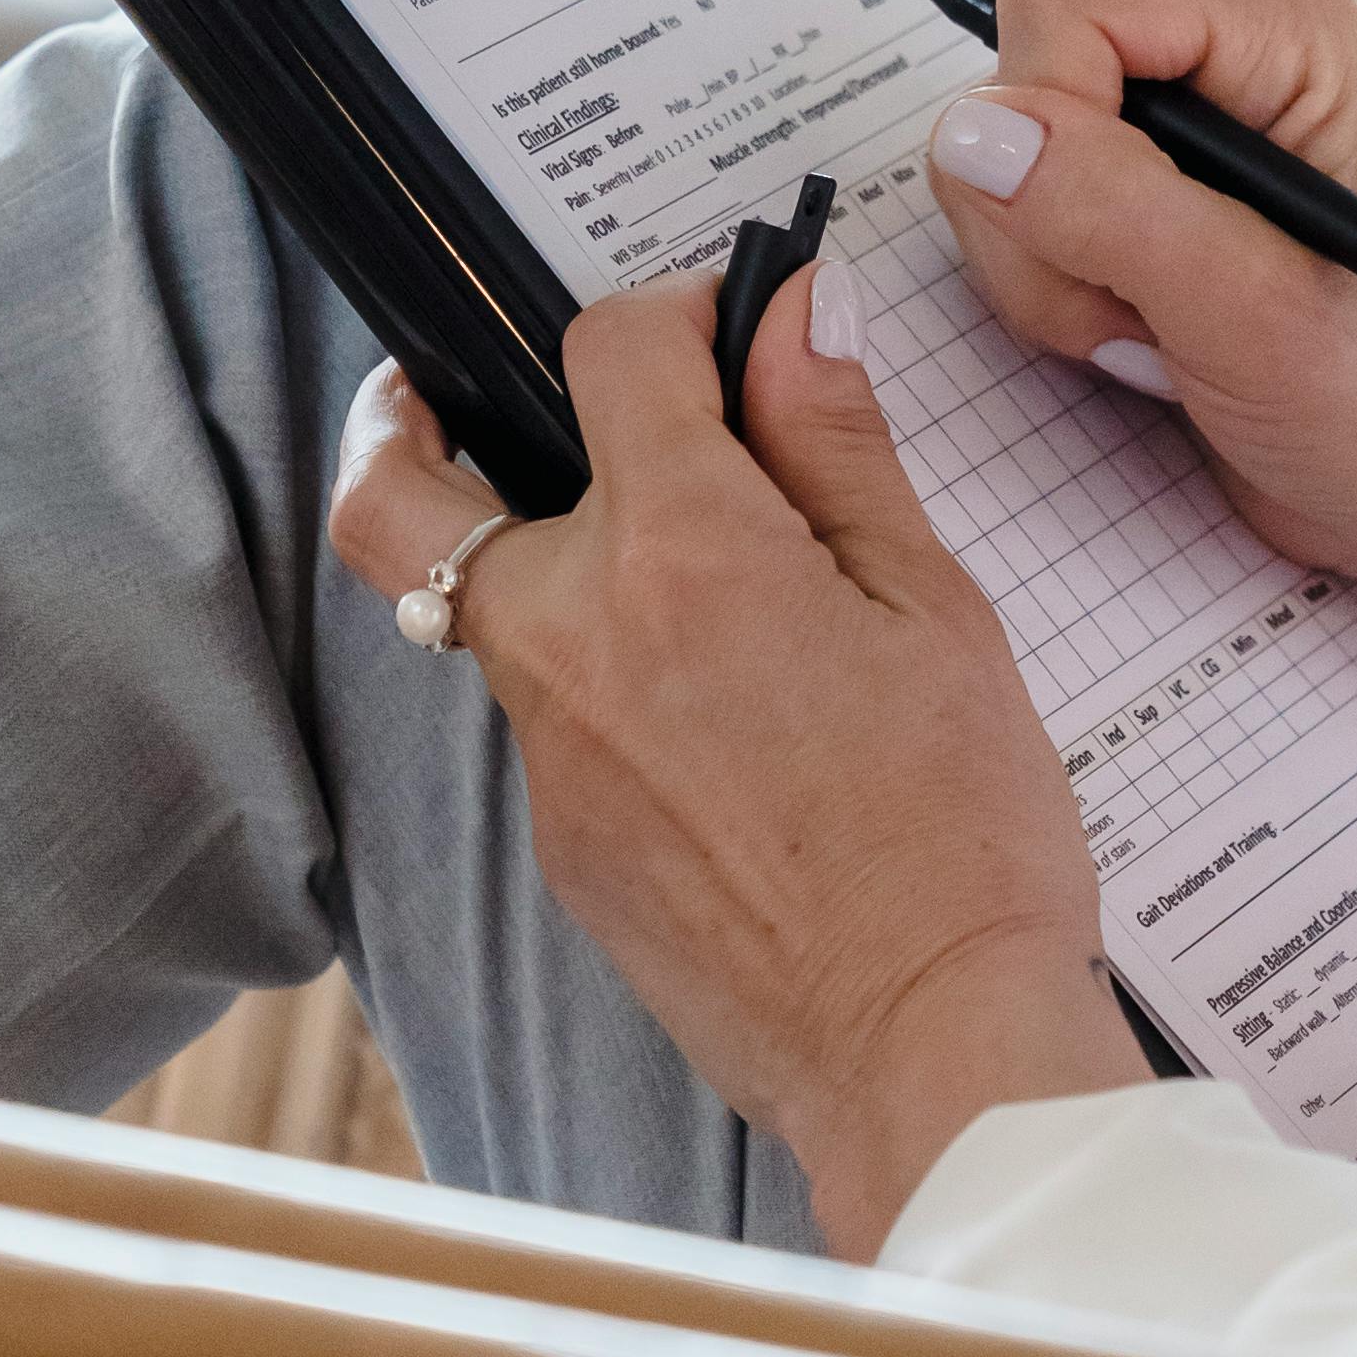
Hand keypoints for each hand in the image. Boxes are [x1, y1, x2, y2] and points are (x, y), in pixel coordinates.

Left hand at [325, 273, 1138, 1253]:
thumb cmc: (959, 838)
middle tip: (435, 388)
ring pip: (478, 620)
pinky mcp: (564, 850)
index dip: (669, 306)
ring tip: (654, 556)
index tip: (715, 320)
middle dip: (397, 419)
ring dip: (531, 562)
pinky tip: (716, 709)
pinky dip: (600, 681)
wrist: (923, 1050)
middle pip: (397, 500)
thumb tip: (794, 316)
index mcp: (683, 556)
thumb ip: (840, 447)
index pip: (610, 353)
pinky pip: (548, 726)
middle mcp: (576, 646)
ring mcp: (551, 760)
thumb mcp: (934, 608)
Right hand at [924, 0, 1356, 615]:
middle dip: (1046, 221)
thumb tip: (973, 130)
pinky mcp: (1138, 177)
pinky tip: (1146, 336)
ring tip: (1164, 335)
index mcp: (1275, 13)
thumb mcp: (1255, 314)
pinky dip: (1053, 289)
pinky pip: (1013, 204)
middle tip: (1153, 314)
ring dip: (1050, 273)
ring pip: (996, 151)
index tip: (1120, 250)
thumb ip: (1112, 208)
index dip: (1051, 130)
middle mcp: (1217, 36)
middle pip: (1013, 76)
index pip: (1058, 4)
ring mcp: (1173, 108)